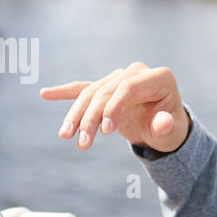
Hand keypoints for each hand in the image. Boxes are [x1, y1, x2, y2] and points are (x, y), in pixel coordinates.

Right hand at [40, 62, 190, 152]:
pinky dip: (64, 92)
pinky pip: (83, 88)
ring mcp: (119, 77)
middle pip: (105, 92)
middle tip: (82, 144)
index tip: (104, 132)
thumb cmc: (169, 128)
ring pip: (91, 93)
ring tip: (65, 136)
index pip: (127, 87)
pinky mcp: (106, 87)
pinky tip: (45, 94)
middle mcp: (136, 72)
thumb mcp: (172, 131)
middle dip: (91, 118)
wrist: (164, 126)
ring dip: (75, 115)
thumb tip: (160, 123)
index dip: (113, 107)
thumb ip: (166, 126)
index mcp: (158, 77)